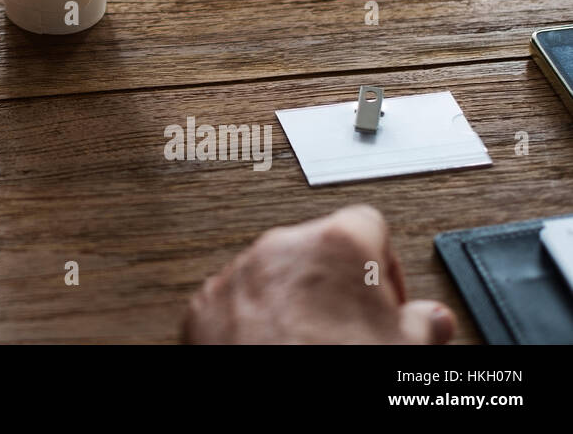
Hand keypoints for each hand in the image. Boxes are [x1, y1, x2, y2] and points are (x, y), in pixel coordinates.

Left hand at [184, 204, 456, 343]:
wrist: (276, 414)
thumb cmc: (339, 364)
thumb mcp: (405, 350)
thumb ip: (425, 323)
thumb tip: (433, 319)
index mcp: (337, 245)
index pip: (369, 225)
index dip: (383, 264)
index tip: (386, 297)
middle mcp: (282, 247)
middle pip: (318, 250)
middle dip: (335, 285)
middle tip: (352, 328)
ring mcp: (239, 273)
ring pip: (274, 273)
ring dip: (293, 300)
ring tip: (311, 344)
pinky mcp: (206, 303)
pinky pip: (238, 300)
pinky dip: (253, 320)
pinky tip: (273, 349)